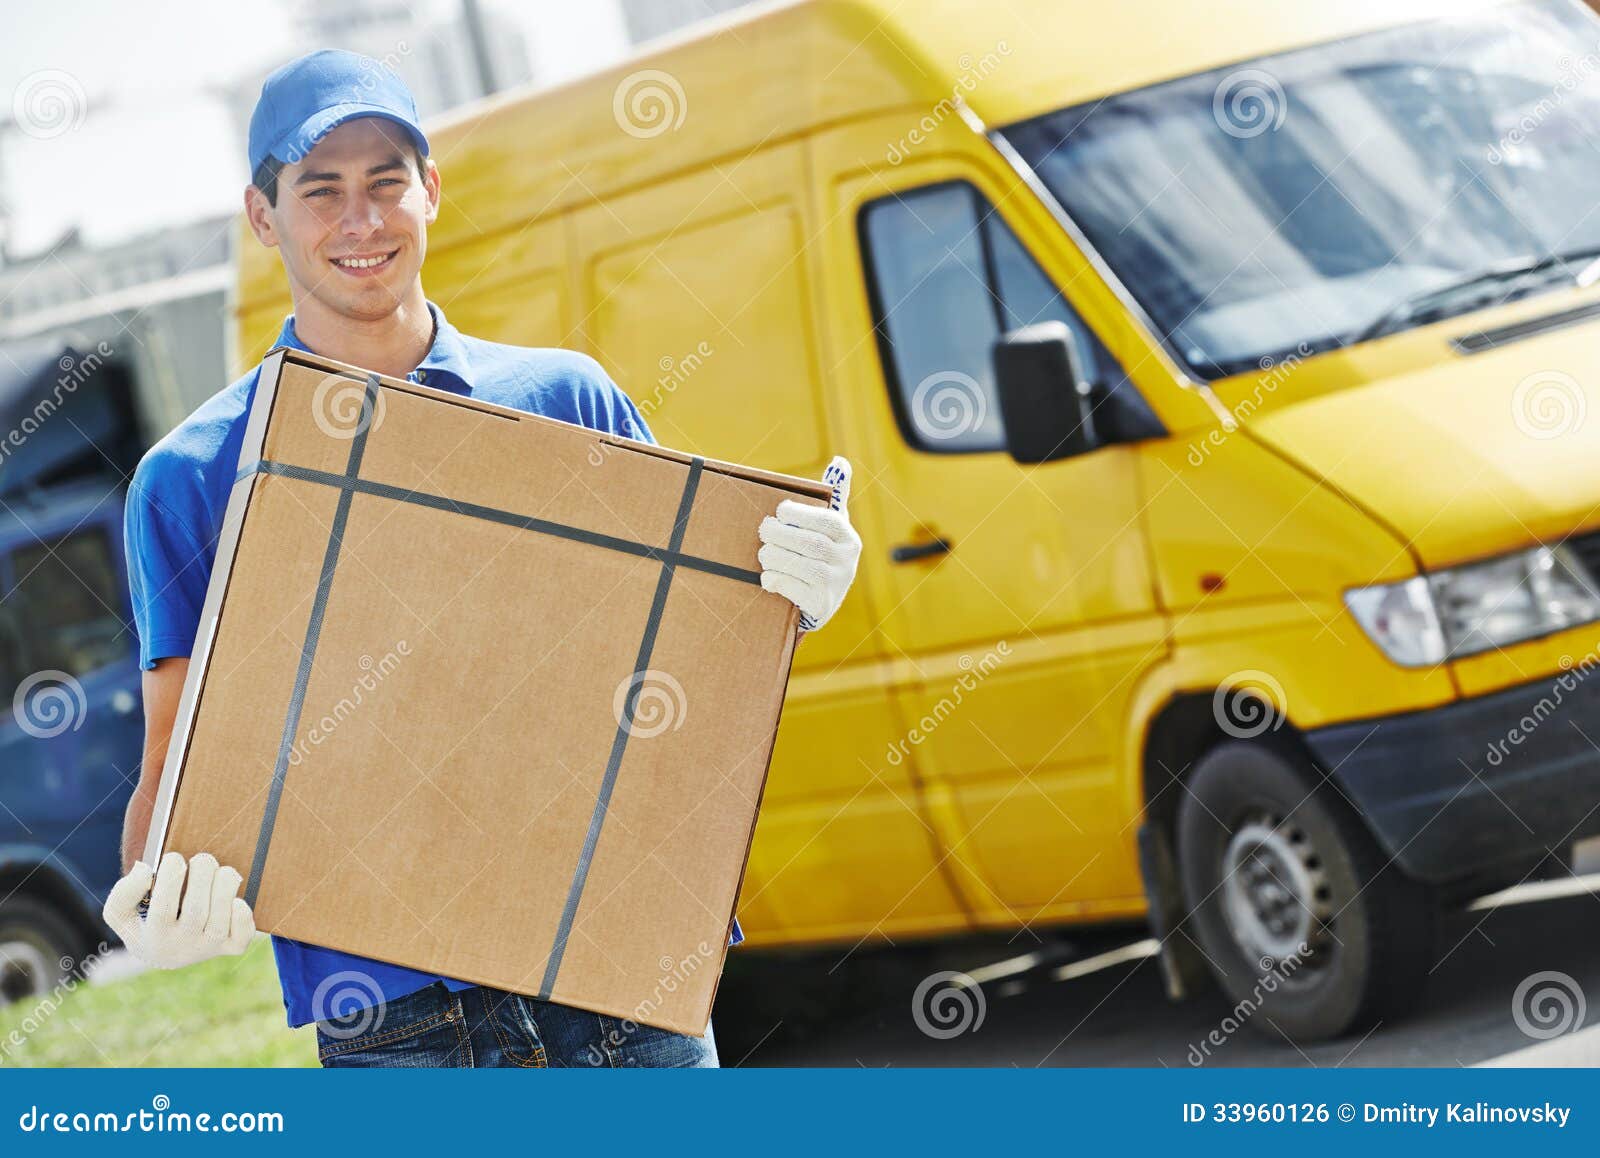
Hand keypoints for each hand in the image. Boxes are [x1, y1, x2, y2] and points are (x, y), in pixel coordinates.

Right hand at [102, 851, 255, 968]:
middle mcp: (182, 948)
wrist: (169, 953)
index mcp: (154, 939)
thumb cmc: (145, 923)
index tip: (173, 857)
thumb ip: (123, 893)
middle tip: (201, 859)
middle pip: (197, 911)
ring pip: (221, 917)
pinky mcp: (231, 946)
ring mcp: (209, 948)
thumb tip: (144, 870)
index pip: (163, 908)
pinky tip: (234, 899)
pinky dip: (243, 914)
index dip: (171, 877)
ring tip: (220, 871)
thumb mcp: (121, 914)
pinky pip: (242, 934)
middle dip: (203, 875)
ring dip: (225, 885)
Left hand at [758, 455, 860, 632]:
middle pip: (811, 544)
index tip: (780, 511)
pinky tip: (768, 577)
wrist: (820, 602)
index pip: (829, 522)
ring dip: (774, 556)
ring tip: (763, 552)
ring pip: (801, 565)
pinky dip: (776, 580)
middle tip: (764, 530)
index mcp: (849, 538)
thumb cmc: (820, 554)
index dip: (801, 514)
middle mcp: (848, 561)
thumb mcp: (830, 528)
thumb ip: (834, 496)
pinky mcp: (821, 604)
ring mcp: (836, 585)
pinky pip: (795, 589)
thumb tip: (840, 461)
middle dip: (781, 534)